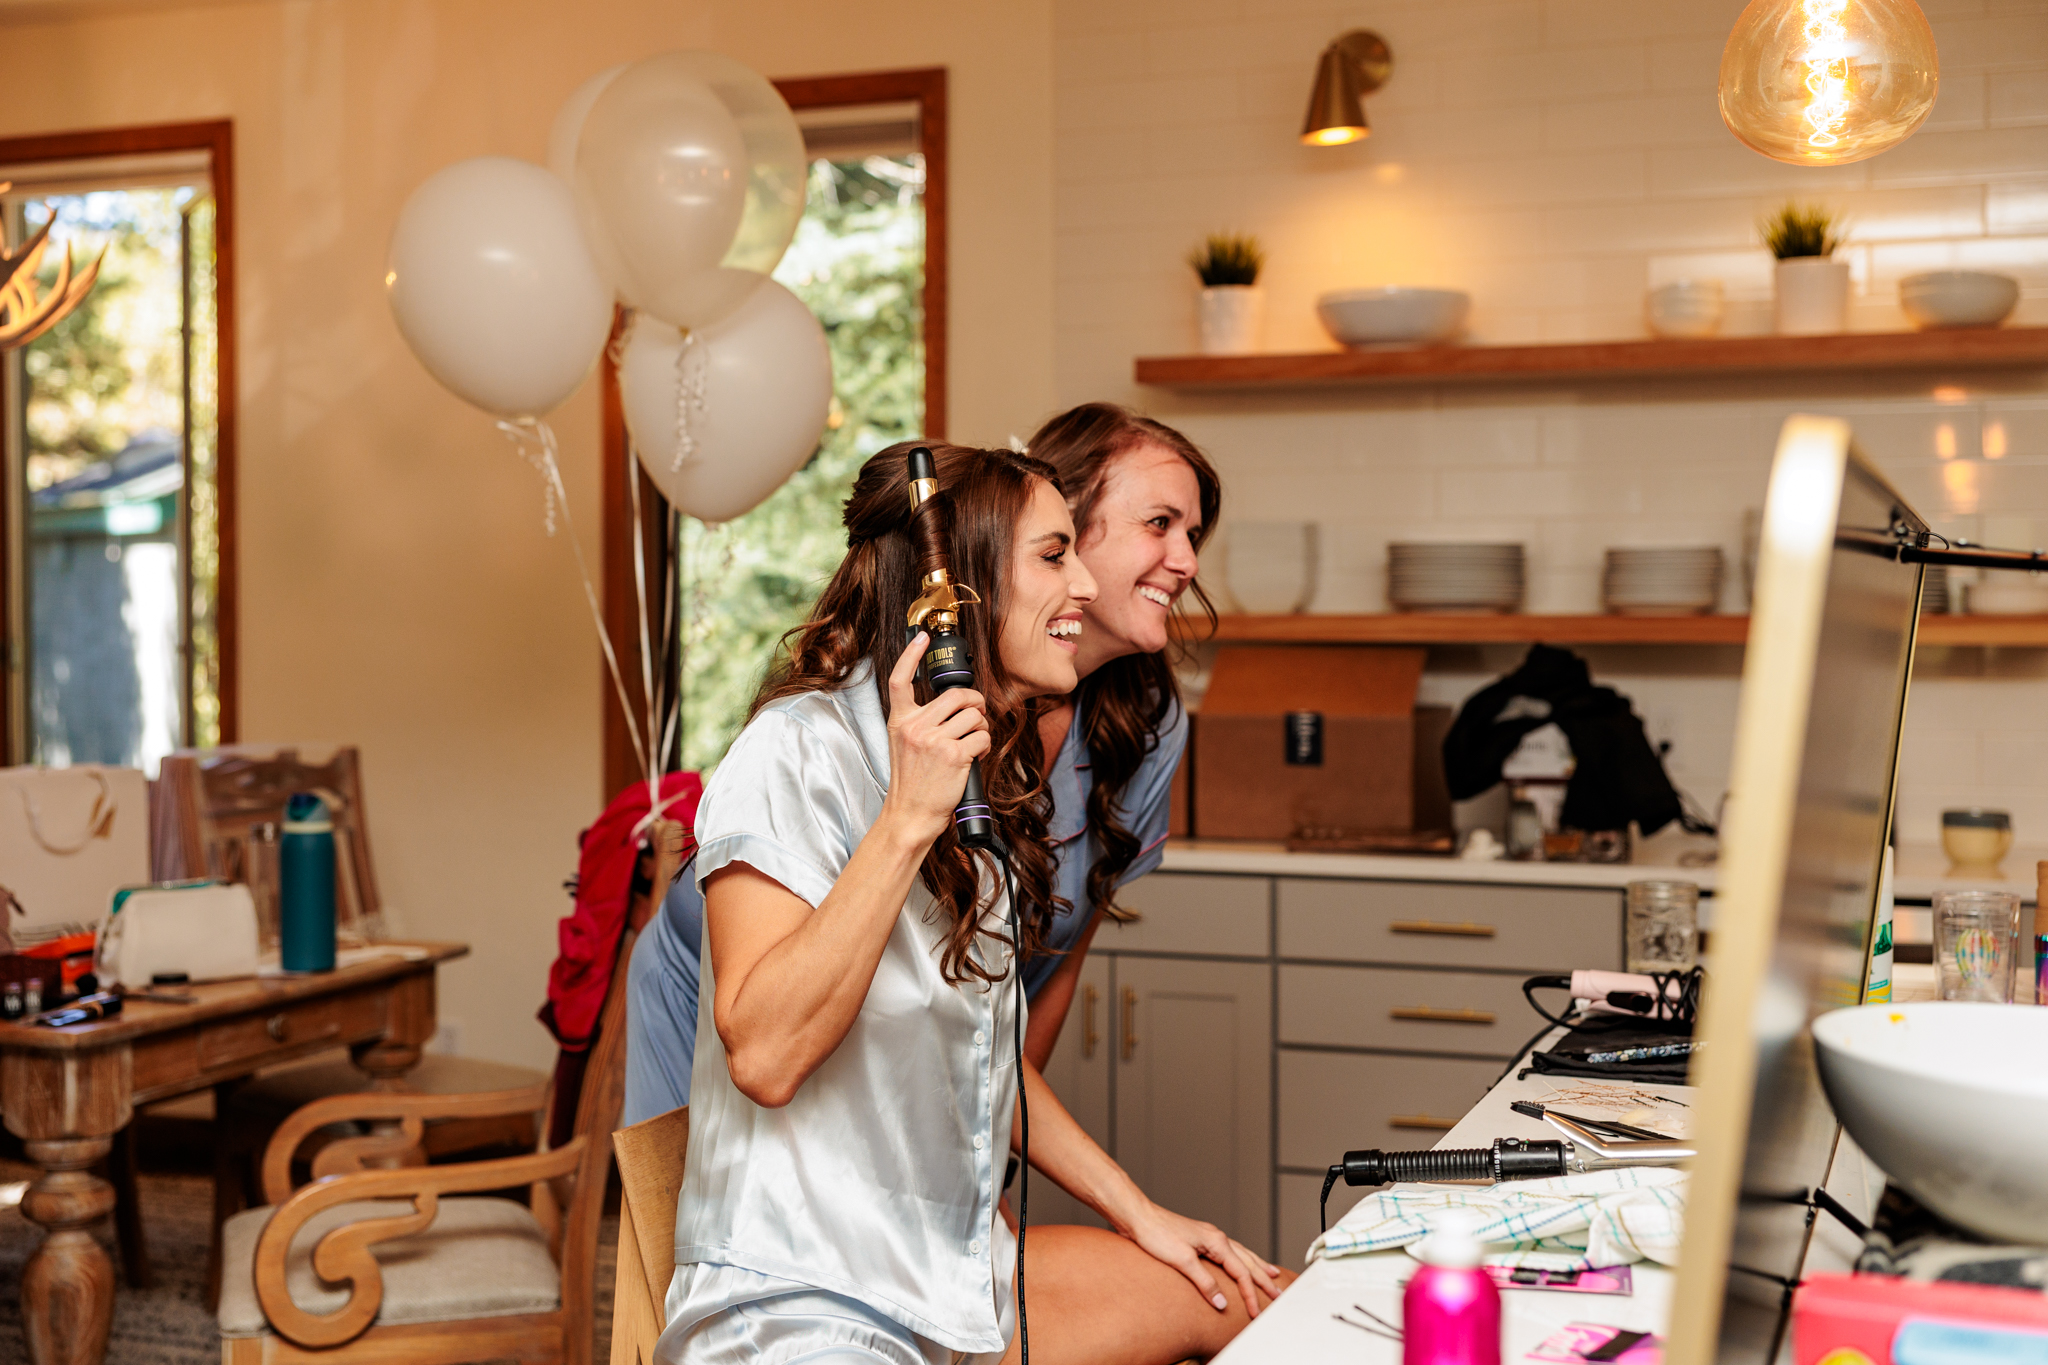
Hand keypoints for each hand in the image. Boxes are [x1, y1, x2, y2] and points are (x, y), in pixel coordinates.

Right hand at [880, 632, 990, 841]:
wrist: (910, 814)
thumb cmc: (911, 783)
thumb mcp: (903, 745)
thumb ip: (918, 723)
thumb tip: (950, 705)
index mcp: (900, 722)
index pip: (899, 680)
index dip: (910, 655)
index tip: (921, 638)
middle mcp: (915, 727)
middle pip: (954, 694)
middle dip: (975, 700)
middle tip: (978, 710)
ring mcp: (934, 740)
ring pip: (973, 714)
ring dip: (982, 724)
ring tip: (975, 738)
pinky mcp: (954, 755)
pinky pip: (981, 735)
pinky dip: (984, 743)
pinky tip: (975, 753)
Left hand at [1121, 1201, 1283, 1317]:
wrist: (1138, 1217)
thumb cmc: (1156, 1234)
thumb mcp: (1181, 1261)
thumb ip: (1204, 1282)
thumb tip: (1221, 1302)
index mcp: (1216, 1242)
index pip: (1241, 1273)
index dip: (1250, 1294)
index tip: (1255, 1311)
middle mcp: (1217, 1237)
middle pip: (1248, 1262)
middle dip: (1264, 1280)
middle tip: (1278, 1295)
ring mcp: (1209, 1237)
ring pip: (1241, 1254)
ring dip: (1257, 1266)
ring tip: (1271, 1275)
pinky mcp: (1199, 1240)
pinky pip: (1229, 1252)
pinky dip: (1241, 1260)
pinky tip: (1239, 1262)